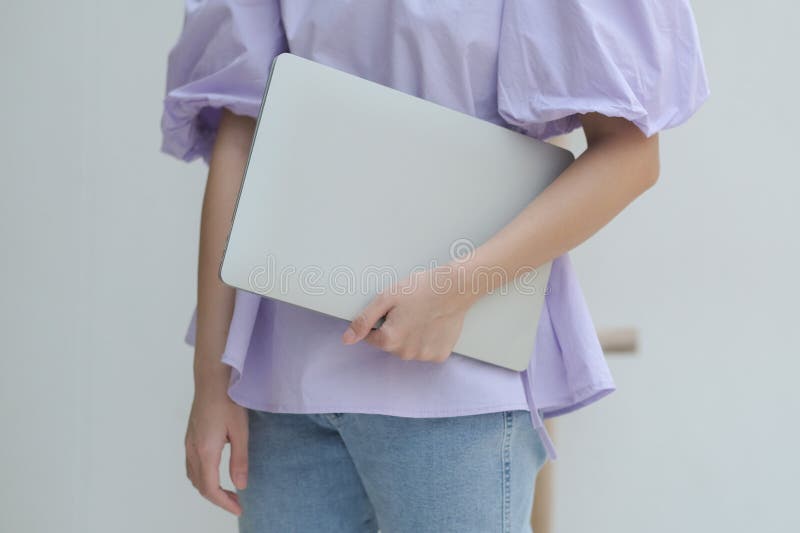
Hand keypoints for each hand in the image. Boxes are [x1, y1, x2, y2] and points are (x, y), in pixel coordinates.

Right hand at [185, 387, 248, 515]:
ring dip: (208, 489)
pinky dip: (201, 477)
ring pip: (193, 476)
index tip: (239, 508)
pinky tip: (214, 473)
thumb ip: (240, 460)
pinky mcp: (189, 436)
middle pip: (200, 485)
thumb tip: (240, 485)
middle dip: (217, 498)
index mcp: (205, 450)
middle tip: (236, 502)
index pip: (210, 488)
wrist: (212, 378)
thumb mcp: (240, 431)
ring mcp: (188, 442)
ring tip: (227, 492)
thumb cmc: (228, 400)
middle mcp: (192, 449)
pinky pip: (191, 465)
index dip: (224, 503)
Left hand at [342, 265, 476, 362]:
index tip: (394, 310)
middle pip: (391, 344)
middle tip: (409, 311)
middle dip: (395, 329)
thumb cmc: (421, 289)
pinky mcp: (440, 355)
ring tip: (422, 317)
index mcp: (389, 340)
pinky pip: (426, 351)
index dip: (380, 321)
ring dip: (412, 337)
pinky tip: (433, 325)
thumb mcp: (386, 298)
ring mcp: (424, 356)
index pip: (372, 337)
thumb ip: (364, 320)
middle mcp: (406, 353)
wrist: (454, 288)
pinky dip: (428, 341)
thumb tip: (347, 339)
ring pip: (409, 349)